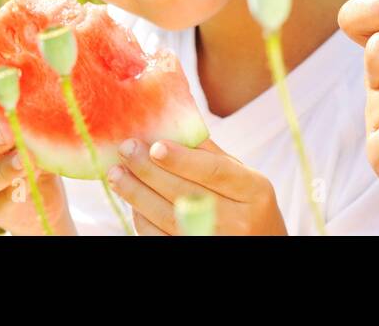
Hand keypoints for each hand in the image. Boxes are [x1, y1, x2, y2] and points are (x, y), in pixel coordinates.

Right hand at [0, 93, 72, 235]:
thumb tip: (38, 80)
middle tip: (5, 131)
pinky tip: (33, 177)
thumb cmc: (30, 143)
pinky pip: (1, 202)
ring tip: (25, 157)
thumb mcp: (27, 123)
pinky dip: (17, 189)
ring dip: (1, 169)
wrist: (41, 191)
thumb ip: (23, 107)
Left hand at [109, 137, 286, 234]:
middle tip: (127, 150)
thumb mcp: (245, 179)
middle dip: (150, 171)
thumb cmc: (250, 206)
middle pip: (185, 193)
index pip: (214, 172)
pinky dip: (142, 218)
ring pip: (168, 217)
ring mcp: (215, 240)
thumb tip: (175, 126)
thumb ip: (214, 156)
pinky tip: (131, 199)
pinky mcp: (194, 252)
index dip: (183, 159)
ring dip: (137, 194)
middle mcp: (238, 219)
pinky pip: (160, 237)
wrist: (261, 245)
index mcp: (254, 191)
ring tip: (117, 173)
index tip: (155, 145)